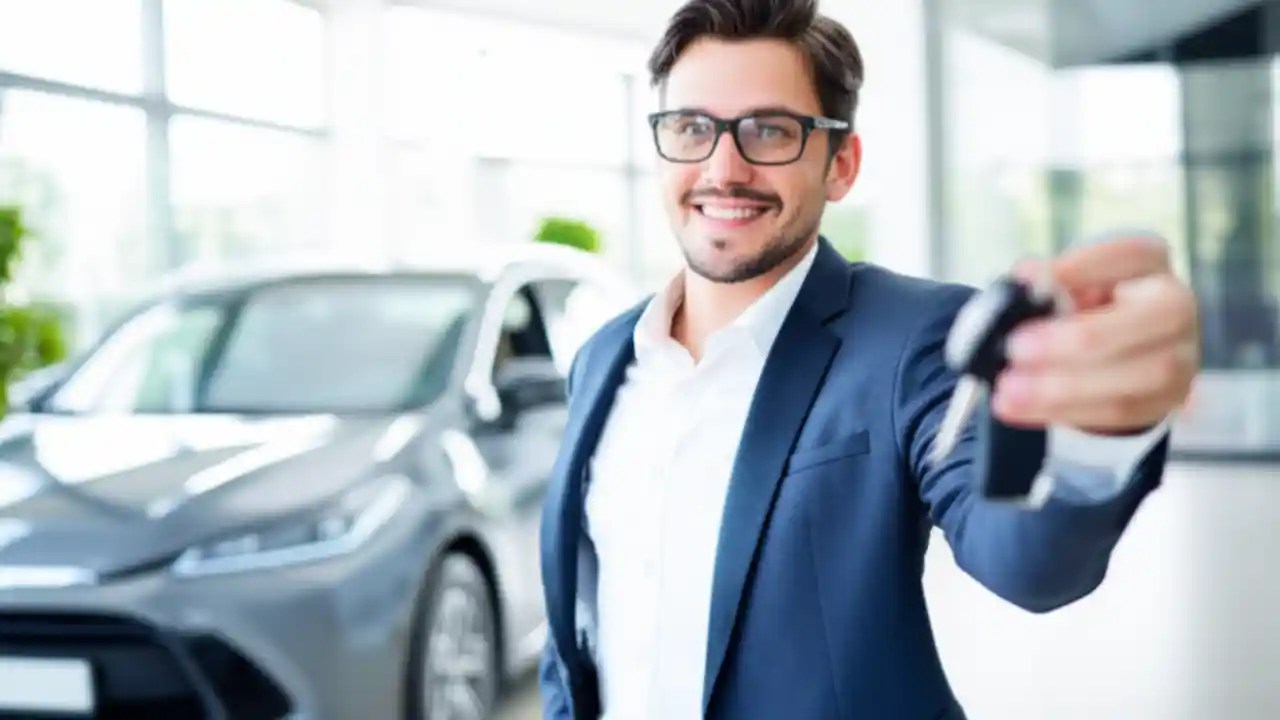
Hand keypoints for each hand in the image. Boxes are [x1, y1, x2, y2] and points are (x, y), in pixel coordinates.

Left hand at [991, 234, 1199, 433]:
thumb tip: (1026, 278)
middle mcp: (1176, 304)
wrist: (1107, 353)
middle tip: (1015, 348)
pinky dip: (1064, 410)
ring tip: (1009, 388)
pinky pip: (1119, 410)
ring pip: (1137, 375)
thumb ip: (1045, 281)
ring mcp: (1180, 355)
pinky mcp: (1166, 399)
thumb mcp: (1062, 285)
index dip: (1080, 268)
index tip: (1026, 281)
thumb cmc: (1079, 306)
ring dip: (1064, 387)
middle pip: (1148, 319)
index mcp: (1149, 261)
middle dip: (1078, 338)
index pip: (1128, 254)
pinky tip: (1019, 407)